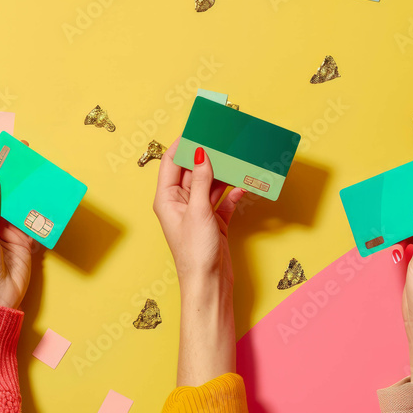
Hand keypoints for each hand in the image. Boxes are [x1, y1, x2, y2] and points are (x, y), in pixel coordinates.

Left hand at [0, 152, 34, 309]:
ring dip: (25, 191)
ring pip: (16, 204)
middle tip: (26, 158)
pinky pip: (31, 220)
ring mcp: (5, 231)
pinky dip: (37, 210)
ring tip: (37, 174)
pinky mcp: (22, 241)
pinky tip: (45, 197)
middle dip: (11, 176)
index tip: (2, 152)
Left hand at [153, 139, 245, 288]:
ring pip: (210, 184)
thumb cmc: (195, 252)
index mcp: (167, 199)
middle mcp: (180, 203)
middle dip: (206, 155)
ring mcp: (198, 212)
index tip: (196, 129)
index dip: (182, 145)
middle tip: (221, 139)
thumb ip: (200, 181)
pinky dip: (234, 192)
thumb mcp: (198, 211)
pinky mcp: (214, 222)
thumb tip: (200, 154)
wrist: (209, 284)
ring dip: (222, 172)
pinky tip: (245, 183)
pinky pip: (224, 201)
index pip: (170, 163)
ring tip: (235, 155)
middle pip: (192, 171)